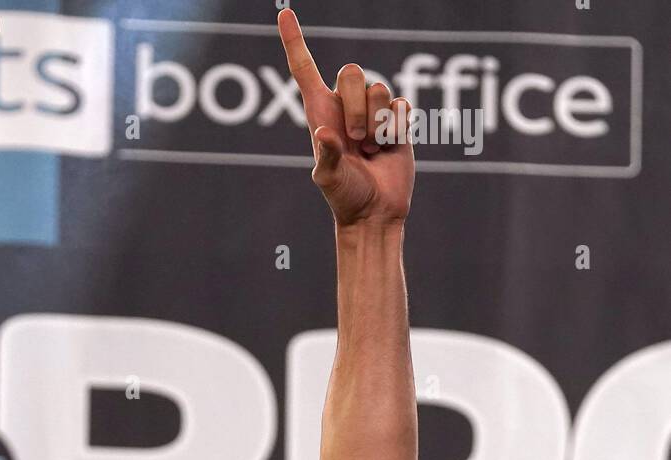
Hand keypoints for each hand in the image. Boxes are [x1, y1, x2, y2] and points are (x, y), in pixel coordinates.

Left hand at [278, 8, 413, 226]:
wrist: (375, 213)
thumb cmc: (345, 197)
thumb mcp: (329, 179)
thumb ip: (327, 157)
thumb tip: (324, 133)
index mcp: (319, 112)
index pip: (304, 69)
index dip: (294, 41)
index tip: (283, 13)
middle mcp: (344, 106)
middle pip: (352, 72)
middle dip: (357, 106)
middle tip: (357, 140)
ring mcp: (372, 112)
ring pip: (379, 88)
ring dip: (377, 123)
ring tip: (371, 150)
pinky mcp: (396, 120)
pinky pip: (402, 104)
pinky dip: (397, 127)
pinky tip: (389, 148)